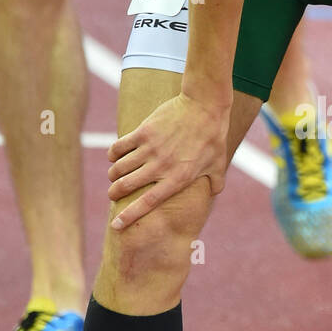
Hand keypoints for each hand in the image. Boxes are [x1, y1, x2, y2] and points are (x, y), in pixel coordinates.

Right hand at [107, 92, 230, 229]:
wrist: (204, 105)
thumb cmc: (213, 136)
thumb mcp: (218, 163)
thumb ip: (216, 183)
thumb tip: (215, 194)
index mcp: (178, 178)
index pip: (148, 203)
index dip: (129, 215)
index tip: (116, 225)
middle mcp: (161, 166)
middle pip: (126, 186)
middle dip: (114, 193)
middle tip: (113, 194)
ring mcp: (151, 148)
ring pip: (120, 167)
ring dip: (113, 174)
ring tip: (114, 176)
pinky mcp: (143, 132)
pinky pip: (119, 147)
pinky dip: (113, 154)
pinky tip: (114, 156)